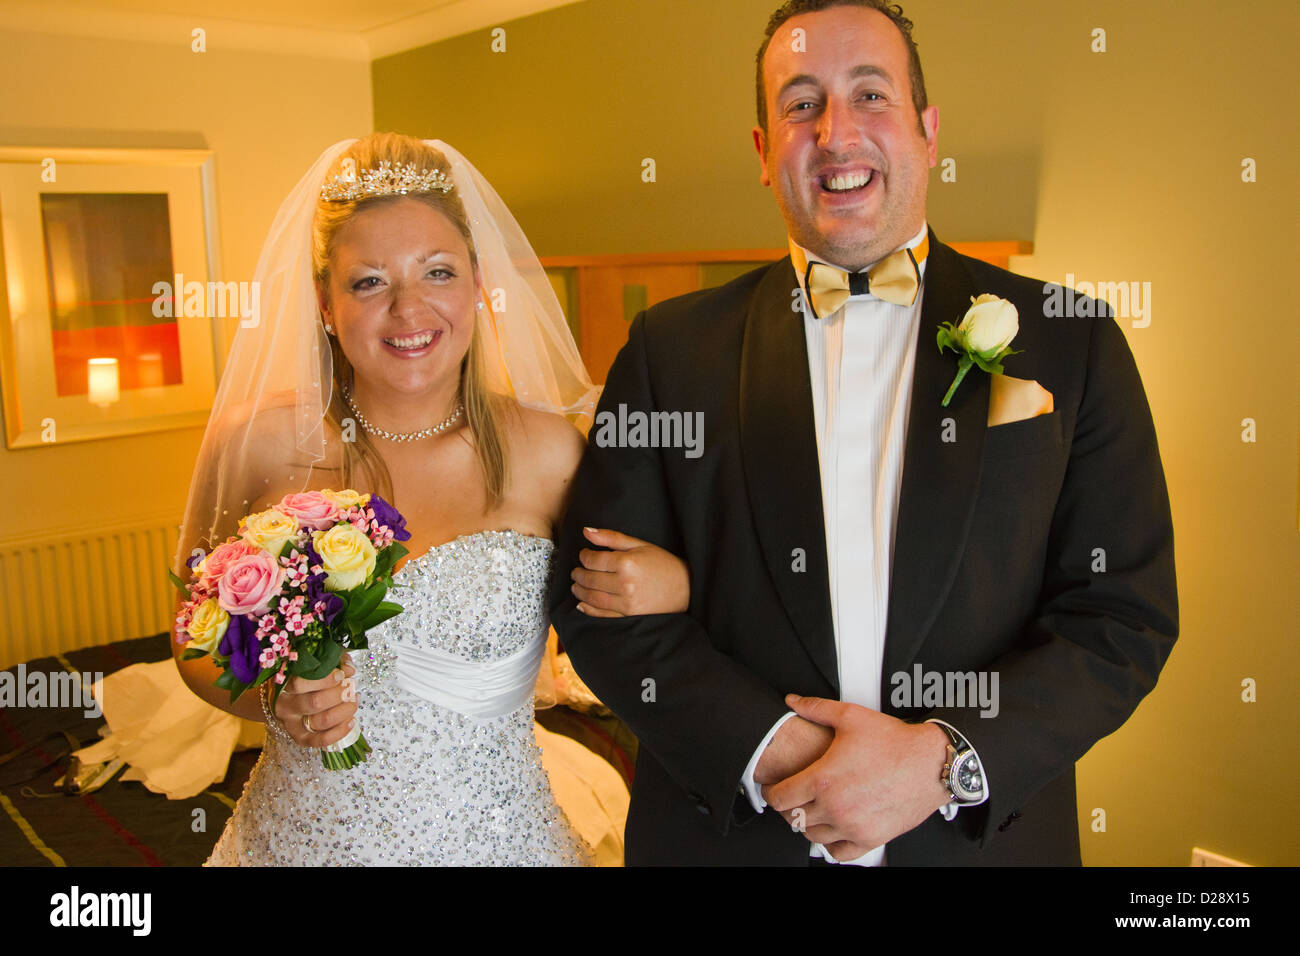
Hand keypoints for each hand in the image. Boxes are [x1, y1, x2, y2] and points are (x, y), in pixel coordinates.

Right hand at [268, 654, 356, 747]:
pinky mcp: (299, 737)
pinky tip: (351, 721)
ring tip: (354, 701)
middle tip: (350, 687)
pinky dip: (339, 732)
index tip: (341, 674)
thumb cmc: (299, 678)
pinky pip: (320, 740)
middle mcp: (285, 705)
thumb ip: (330, 661)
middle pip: (315, 702)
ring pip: (321, 721)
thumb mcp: (310, 664)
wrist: (279, 700)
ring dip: (343, 711)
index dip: (325, 679)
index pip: (300, 683)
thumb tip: (349, 668)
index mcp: (282, 684)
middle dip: (339, 694)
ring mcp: (291, 724)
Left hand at [570, 527, 689, 616]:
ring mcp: (626, 602)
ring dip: (580, 592)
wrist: (686, 588)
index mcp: (626, 563)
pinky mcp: (628, 616)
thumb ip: (611, 537)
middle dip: (578, 574)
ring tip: (576, 586)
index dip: (584, 556)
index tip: (584, 555)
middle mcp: (624, 583)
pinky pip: (602, 614)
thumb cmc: (663, 563)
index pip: (593, 560)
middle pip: (590, 579)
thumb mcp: (640, 544)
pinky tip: (581, 604)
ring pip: (592, 598)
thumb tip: (586, 531)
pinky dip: (588, 610)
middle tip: (575, 572)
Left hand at [764, 694, 950, 861]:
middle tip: (793, 796)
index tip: (773, 788)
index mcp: (824, 780)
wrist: (931, 764)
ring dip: (808, 823)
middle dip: (788, 806)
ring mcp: (853, 827)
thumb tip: (793, 701)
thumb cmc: (895, 743)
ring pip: (812, 836)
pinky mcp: (871, 838)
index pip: (779, 798)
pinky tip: (833, 828)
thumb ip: (816, 708)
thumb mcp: (851, 716)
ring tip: (812, 809)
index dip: (770, 792)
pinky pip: (839, 853)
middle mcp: (835, 807)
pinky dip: (831, 843)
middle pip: (793, 818)